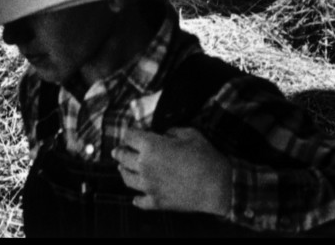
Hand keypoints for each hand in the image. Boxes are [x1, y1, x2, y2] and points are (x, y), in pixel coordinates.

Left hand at [113, 126, 231, 215]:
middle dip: (119, 151)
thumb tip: (164, 135)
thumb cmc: (205, 156)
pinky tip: (136, 198)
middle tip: (117, 151)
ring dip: (123, 172)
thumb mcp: (190, 134)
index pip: (130, 136)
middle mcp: (144, 166)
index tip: (130, 133)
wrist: (217, 185)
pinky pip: (140, 201)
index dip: (129, 133)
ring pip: (127, 179)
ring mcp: (148, 186)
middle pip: (123, 157)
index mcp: (151, 146)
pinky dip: (136, 199)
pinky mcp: (156, 202)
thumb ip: (172, 132)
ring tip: (122, 169)